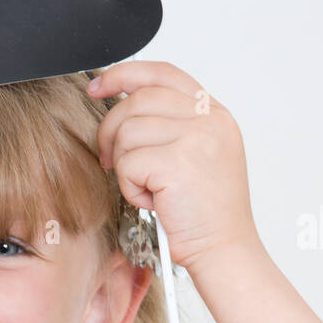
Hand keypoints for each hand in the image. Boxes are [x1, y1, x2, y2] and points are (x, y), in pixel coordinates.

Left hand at [88, 59, 259, 271]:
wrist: (223, 248)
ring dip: (125, 166)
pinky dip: (129, 187)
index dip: (124, 75)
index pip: (162, 73)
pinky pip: (128, 163)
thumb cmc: (205, 211)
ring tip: (147, 188)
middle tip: (110, 159)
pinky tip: (152, 201)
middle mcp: (209, 120)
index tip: (99, 87)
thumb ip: (170, 125)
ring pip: (127, 133)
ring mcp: (197, 139)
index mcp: (214, 113)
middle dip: (110, 131)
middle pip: (136, 101)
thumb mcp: (196, 155)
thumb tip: (122, 105)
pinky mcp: (178, 163)